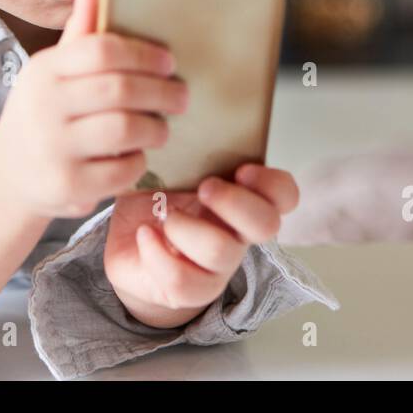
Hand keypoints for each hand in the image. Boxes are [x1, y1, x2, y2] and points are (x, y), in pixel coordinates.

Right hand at [0, 0, 188, 218]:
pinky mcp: (67, 185)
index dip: (143, 53)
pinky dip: (139, 160)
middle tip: (181, 97)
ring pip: (125, 129)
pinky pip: (122, 169)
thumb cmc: (43, 115)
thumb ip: (78, 36)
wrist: (9, 176)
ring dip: (155, 128)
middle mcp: (44, 107)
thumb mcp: (52, 74)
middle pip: (119, 89)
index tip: (168, 62)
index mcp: (44, 71)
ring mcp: (54, 148)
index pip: (100, 50)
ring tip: (162, 128)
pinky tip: (138, 154)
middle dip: (161, 92)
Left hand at [103, 163, 300, 328]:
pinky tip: (145, 236)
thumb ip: (183, 149)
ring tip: (162, 216)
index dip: (273, 183)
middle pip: (267, 225)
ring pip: (222, 251)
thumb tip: (177, 124)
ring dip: (186, 228)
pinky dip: (158, 254)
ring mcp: (218, 265)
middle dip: (236, 202)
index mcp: (241, 197)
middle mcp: (237, 232)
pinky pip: (184, 280)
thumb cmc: (154, 198)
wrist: (129, 244)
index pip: (284, 194)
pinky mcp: (191, 289)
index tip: (242, 169)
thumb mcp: (169, 166)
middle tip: (203, 188)